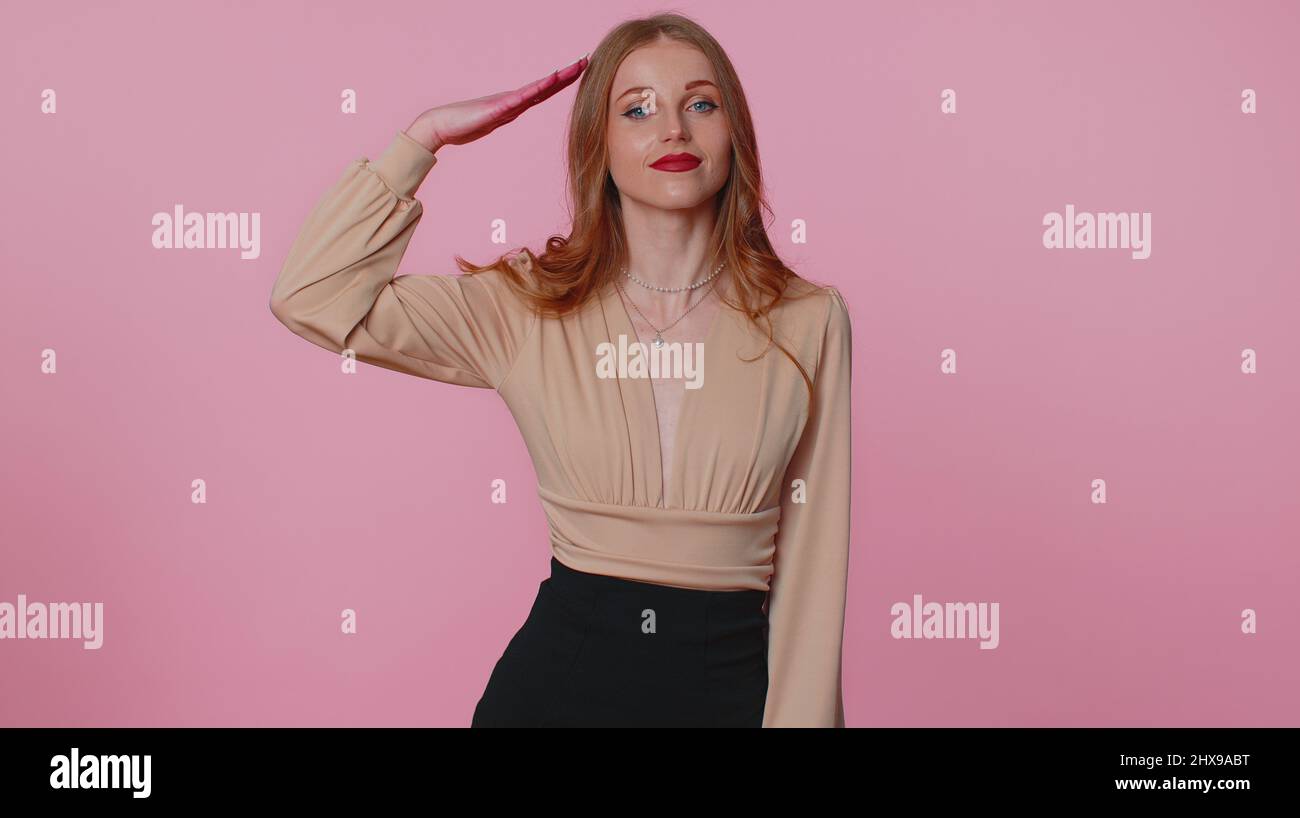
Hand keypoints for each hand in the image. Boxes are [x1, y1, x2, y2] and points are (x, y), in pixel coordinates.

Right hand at [405, 54, 588, 151]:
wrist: (440, 127)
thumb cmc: (462, 126)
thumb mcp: (490, 123)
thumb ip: (502, 117)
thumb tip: (511, 113)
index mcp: (513, 105)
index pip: (543, 92)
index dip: (561, 81)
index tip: (579, 70)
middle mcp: (512, 100)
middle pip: (545, 87)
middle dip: (567, 74)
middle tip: (586, 60)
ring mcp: (505, 103)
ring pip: (537, 89)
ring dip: (557, 78)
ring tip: (574, 67)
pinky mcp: (497, 109)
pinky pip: (521, 98)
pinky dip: (537, 89)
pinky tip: (549, 82)